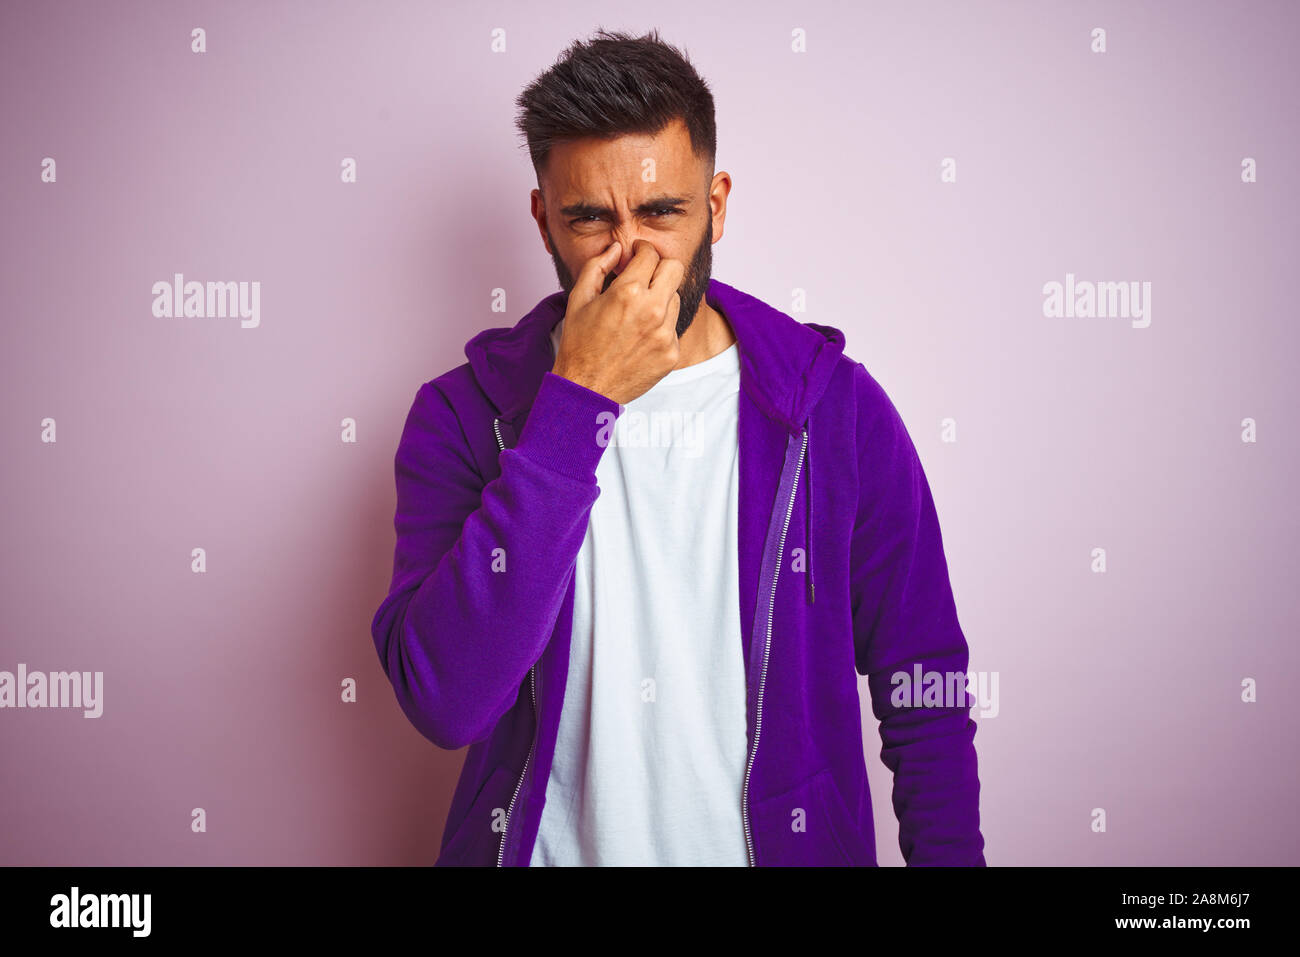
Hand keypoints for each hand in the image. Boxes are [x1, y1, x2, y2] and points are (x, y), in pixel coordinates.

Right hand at [551, 239, 684, 405]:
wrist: (586, 388)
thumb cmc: (579, 344)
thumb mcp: (579, 298)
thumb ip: (597, 266)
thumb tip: (616, 248)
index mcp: (628, 293)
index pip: (650, 254)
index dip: (642, 249)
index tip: (637, 253)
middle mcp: (653, 311)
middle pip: (675, 267)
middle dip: (659, 266)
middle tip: (645, 274)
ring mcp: (665, 333)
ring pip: (675, 297)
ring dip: (660, 297)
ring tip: (637, 312)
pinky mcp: (672, 353)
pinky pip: (673, 327)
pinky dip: (660, 326)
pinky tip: (640, 336)